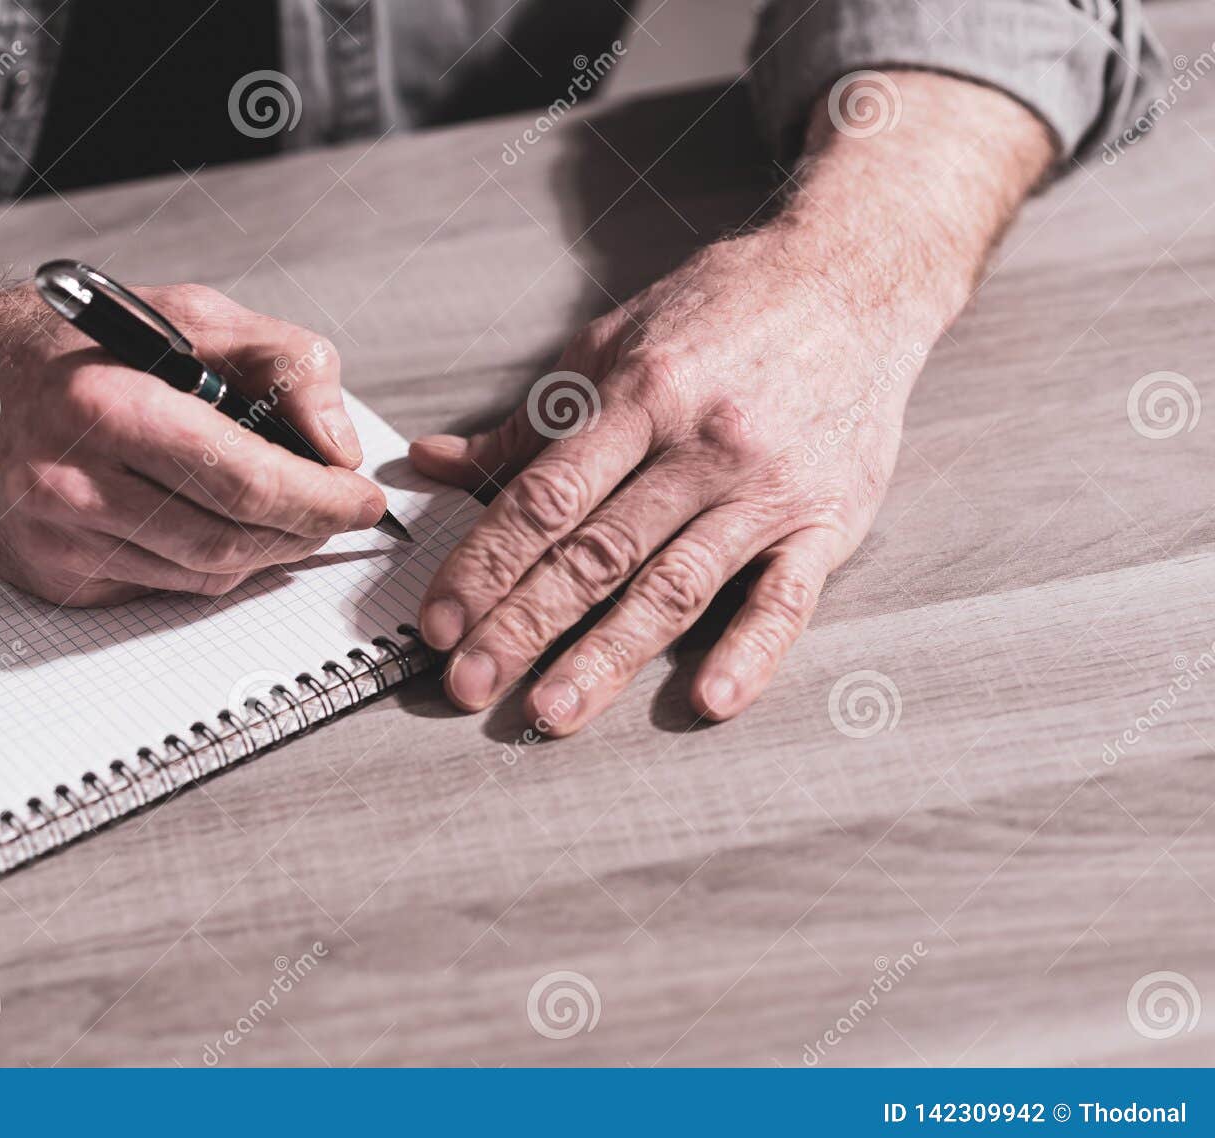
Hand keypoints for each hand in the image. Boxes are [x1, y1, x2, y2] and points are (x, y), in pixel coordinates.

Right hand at [0, 283, 385, 604]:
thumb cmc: (62, 343)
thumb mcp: (181, 312)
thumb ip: (278, 361)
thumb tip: (338, 443)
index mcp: (107, 405)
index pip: (246, 480)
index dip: (322, 499)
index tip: (362, 497)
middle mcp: (71, 483)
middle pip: (232, 541)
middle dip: (305, 530)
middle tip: (339, 510)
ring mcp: (56, 541)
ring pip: (204, 575)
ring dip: (265, 552)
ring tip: (288, 515)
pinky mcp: (51, 578)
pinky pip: (163, 588)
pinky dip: (209, 565)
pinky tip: (216, 524)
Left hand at [409, 67, 1055, 733]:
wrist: (853, 279)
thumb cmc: (721, 313)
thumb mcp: (610, 344)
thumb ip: (526, 423)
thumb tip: (429, 462)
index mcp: (636, 395)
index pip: (543, 498)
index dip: (483, 564)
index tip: (438, 623)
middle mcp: (699, 444)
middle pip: (597, 552)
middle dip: (523, 625)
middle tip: (469, 685)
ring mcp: (765, 488)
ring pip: (676, 586)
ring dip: (608, 655)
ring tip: (552, 713)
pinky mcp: (828, 520)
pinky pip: (787, 597)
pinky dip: (750, 653)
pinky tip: (707, 700)